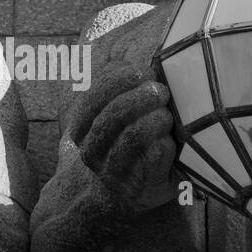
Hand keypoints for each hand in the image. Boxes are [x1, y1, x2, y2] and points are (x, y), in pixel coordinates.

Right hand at [68, 62, 177, 211]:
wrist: (123, 196)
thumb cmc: (123, 144)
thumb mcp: (108, 117)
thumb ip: (111, 89)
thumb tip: (124, 55)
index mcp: (81, 130)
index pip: (92, 100)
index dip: (117, 82)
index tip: (141, 70)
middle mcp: (92, 154)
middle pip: (111, 118)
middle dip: (139, 99)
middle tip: (161, 90)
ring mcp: (115, 175)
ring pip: (131, 140)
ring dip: (153, 121)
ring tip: (166, 115)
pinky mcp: (141, 191)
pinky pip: (152, 164)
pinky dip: (164, 147)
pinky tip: (170, 141)